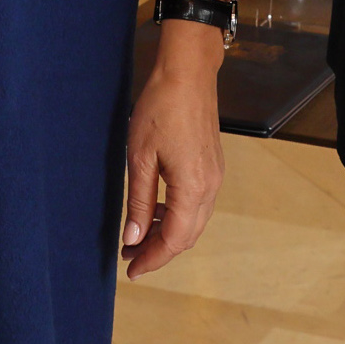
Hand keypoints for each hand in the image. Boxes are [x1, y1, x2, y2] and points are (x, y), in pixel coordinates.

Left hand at [122, 25, 226, 278]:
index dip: (152, 259)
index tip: (130, 270)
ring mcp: (214, 176)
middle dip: (159, 250)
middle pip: (187, 235)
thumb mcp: (140, 158)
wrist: (187, 73)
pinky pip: (197, 203)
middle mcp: (210, 187)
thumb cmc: (160, 108)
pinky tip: (156, 209)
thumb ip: (139, 202)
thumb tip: (134, 239)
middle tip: (129, 257)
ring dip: (168, 233)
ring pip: (194, 221)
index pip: (174, 239)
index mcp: (193, 188)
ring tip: (137, 235)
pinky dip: (177, 215)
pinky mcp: (212, 165)